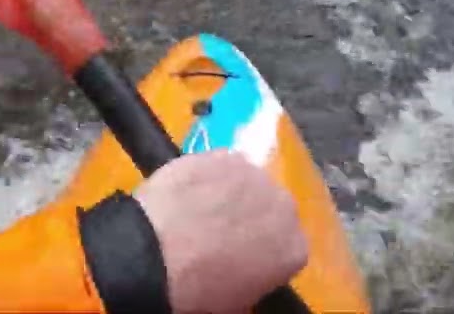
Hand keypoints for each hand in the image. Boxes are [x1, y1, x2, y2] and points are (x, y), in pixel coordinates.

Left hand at [134, 150, 307, 313]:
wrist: (158, 252)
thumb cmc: (200, 287)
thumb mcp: (238, 299)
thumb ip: (255, 275)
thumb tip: (243, 269)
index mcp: (295, 249)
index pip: (285, 244)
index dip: (260, 246)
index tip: (240, 250)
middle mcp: (284, 206)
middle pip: (268, 206)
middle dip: (248, 215)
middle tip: (216, 226)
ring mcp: (254, 175)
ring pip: (244, 181)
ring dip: (227, 191)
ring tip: (197, 205)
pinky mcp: (223, 154)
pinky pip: (217, 163)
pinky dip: (204, 174)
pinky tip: (185, 187)